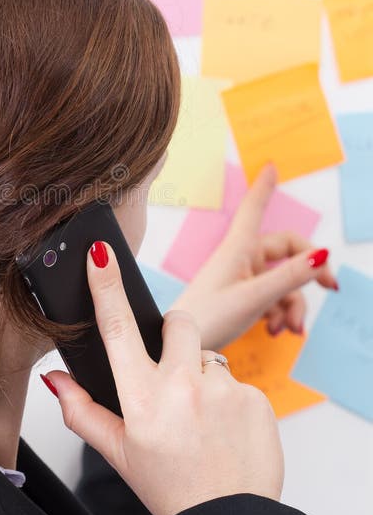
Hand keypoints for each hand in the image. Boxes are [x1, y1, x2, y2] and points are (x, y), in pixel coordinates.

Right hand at [43, 241, 283, 514]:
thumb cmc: (171, 489)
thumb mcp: (118, 454)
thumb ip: (81, 412)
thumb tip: (55, 380)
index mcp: (142, 399)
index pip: (117, 328)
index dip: (107, 285)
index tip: (101, 254)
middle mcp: (183, 387)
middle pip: (178, 323)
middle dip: (174, 334)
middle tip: (172, 372)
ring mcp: (224, 390)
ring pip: (210, 356)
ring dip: (203, 377)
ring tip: (202, 418)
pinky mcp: (257, 398)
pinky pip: (237, 382)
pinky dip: (230, 400)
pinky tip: (224, 430)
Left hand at [170, 163, 337, 351]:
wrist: (182, 348)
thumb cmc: (207, 318)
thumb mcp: (254, 298)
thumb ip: (290, 277)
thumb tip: (323, 255)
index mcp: (238, 248)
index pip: (254, 208)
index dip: (264, 187)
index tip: (271, 166)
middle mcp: (240, 259)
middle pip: (286, 251)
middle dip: (309, 271)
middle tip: (331, 286)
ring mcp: (241, 280)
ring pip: (283, 282)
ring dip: (293, 304)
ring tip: (291, 328)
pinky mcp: (241, 299)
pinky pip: (272, 299)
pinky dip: (280, 314)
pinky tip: (277, 331)